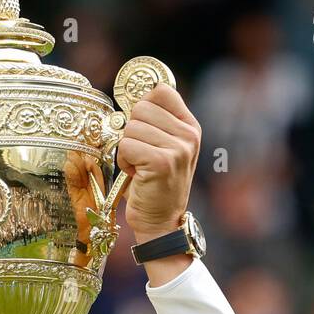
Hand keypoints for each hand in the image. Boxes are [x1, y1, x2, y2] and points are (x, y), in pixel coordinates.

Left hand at [116, 83, 200, 241]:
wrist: (160, 222)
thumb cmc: (154, 185)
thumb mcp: (163, 148)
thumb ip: (154, 122)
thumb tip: (129, 98)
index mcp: (190, 126)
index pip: (161, 91)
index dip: (143, 106)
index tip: (142, 128)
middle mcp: (189, 135)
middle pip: (141, 107)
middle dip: (132, 132)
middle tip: (141, 155)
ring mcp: (178, 148)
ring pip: (131, 127)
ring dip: (127, 149)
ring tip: (139, 167)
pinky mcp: (162, 162)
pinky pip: (126, 145)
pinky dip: (124, 161)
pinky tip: (136, 175)